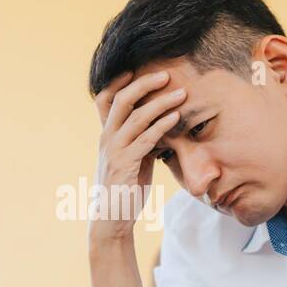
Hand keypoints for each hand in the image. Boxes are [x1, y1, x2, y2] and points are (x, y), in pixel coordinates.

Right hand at [89, 70, 185, 243]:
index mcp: (107, 135)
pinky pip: (144, 139)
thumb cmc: (125, 189)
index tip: (135, 68)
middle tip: (166, 74)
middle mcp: (107, 138)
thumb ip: (141, 141)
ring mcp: (114, 151)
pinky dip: (161, 126)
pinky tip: (175, 118)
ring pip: (135, 117)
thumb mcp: (133, 159)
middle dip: (144, 84)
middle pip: (121, 100)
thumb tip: (160, 126)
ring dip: (160, 103)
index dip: (118, 81)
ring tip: (182, 94)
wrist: (112, 219)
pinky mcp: (124, 165)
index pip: (104, 99)